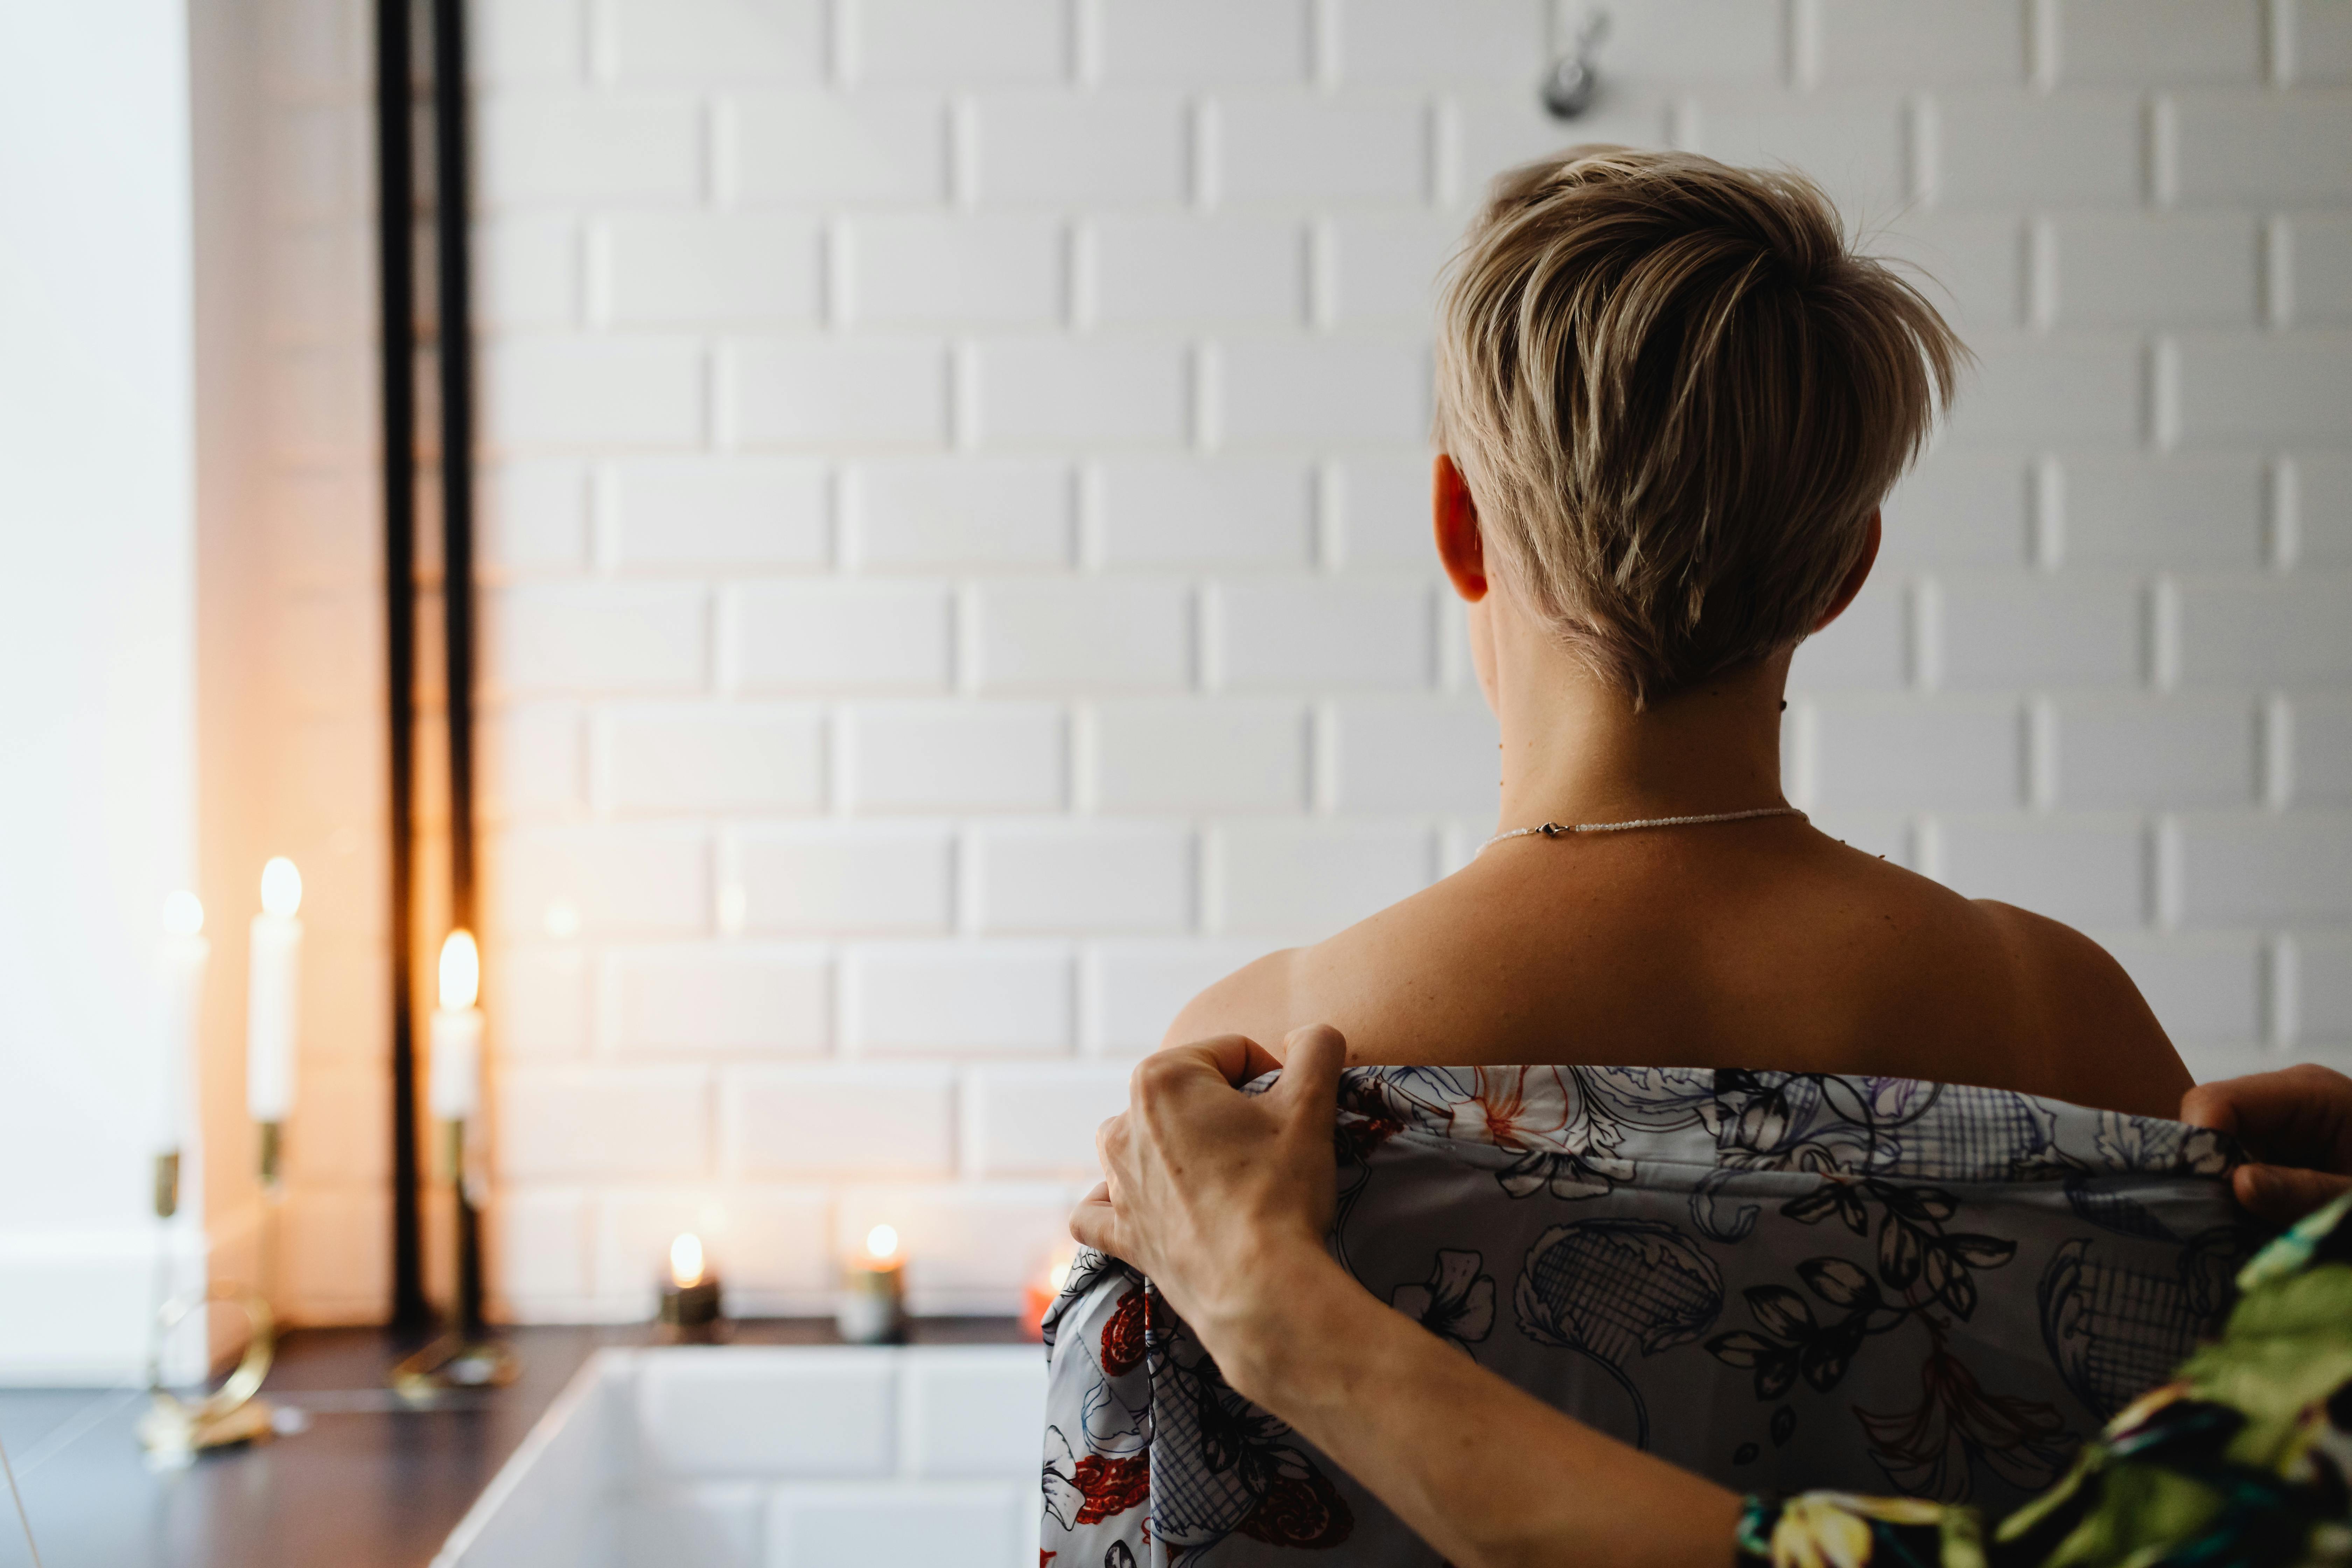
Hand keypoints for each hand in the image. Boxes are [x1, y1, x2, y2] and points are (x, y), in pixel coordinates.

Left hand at [1070, 1026, 1349, 1391]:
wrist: (1258, 1287)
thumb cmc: (1280, 1190)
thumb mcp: (1312, 1104)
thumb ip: (1316, 1047)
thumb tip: (1304, 1036)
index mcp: (1161, 1078)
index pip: (1234, 1052)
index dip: (1275, 1077)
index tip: (1293, 1115)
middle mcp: (1123, 1123)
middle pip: (1192, 1093)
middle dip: (1231, 1111)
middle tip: (1269, 1150)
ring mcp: (1116, 1180)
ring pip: (1142, 1137)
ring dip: (1177, 1144)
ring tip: (1225, 1174)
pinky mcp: (1119, 1230)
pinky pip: (1099, 1207)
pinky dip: (1117, 1202)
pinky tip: (1142, 1205)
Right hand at [2181, 1063, 2351, 1224]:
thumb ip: (2307, 1192)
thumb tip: (2237, 1184)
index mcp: (2309, 1093)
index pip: (2218, 1101)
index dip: (2197, 1143)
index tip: (2203, 1196)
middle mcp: (2286, 1103)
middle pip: (2210, 1128)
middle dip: (2210, 1176)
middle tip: (2220, 1225)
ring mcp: (2283, 1130)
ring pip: (2220, 1156)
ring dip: (2225, 1197)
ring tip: (2246, 1233)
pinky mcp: (2283, 1158)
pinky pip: (2240, 1174)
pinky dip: (2241, 1205)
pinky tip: (2257, 1229)